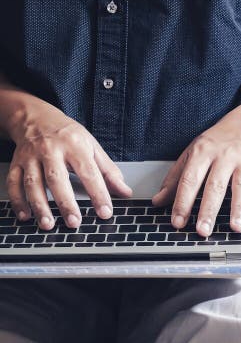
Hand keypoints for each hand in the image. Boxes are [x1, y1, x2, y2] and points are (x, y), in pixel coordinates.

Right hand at [6, 103, 131, 229]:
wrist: (36, 118)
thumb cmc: (69, 135)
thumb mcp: (92, 147)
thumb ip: (109, 171)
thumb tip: (125, 191)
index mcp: (75, 145)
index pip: (89, 172)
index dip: (98, 194)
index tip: (105, 212)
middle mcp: (51, 150)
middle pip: (57, 179)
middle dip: (65, 202)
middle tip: (75, 222)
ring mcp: (31, 157)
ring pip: (32, 183)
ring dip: (39, 206)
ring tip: (48, 224)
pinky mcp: (16, 163)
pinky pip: (14, 183)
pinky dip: (18, 201)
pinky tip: (26, 216)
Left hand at [151, 113, 240, 235]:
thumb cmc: (216, 142)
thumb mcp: (192, 153)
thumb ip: (175, 178)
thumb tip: (157, 202)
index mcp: (202, 152)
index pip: (190, 180)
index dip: (182, 202)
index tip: (177, 222)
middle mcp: (224, 156)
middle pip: (215, 186)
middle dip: (209, 210)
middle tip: (203, 231)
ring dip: (239, 208)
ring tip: (235, 228)